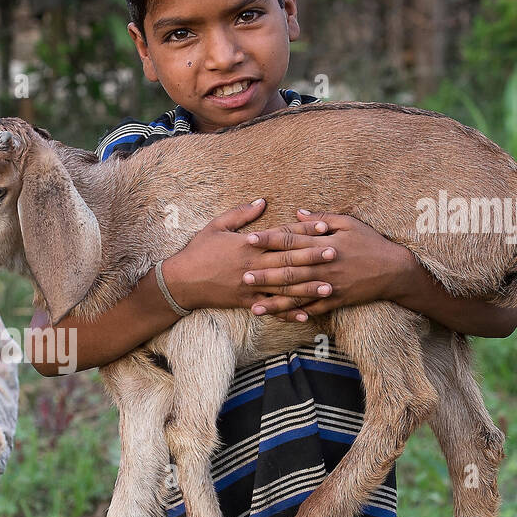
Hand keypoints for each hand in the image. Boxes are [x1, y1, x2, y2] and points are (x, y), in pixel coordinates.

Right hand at [162, 199, 338, 318]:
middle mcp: (253, 265)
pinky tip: (305, 315)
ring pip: (284, 287)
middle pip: (288, 260)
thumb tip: (262, 201)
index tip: (325, 226)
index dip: (304, 230)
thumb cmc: (198, 251)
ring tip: (329, 287)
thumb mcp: (216, 226)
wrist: (180, 282)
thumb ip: (241, 214)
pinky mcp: (246, 301)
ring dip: (308, 288)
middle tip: (336, 254)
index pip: (281, 235)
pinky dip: (288, 313)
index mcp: (248, 244)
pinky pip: (271, 308)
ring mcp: (251, 286)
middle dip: (313, 257)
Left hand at [245, 210, 415, 317]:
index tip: (249, 239)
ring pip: (296, 294)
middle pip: (289, 270)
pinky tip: (279, 318)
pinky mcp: (335, 300)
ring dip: (274, 300)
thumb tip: (296, 213)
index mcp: (325, 245)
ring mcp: (329, 285)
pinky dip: (295, 314)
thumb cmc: (371, 242)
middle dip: (264, 273)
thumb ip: (321, 219)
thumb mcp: (349, 223)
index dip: (269, 240)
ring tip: (253, 305)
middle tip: (242, 276)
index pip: (292, 241)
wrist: (395, 270)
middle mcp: (324, 266)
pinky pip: (312, 308)